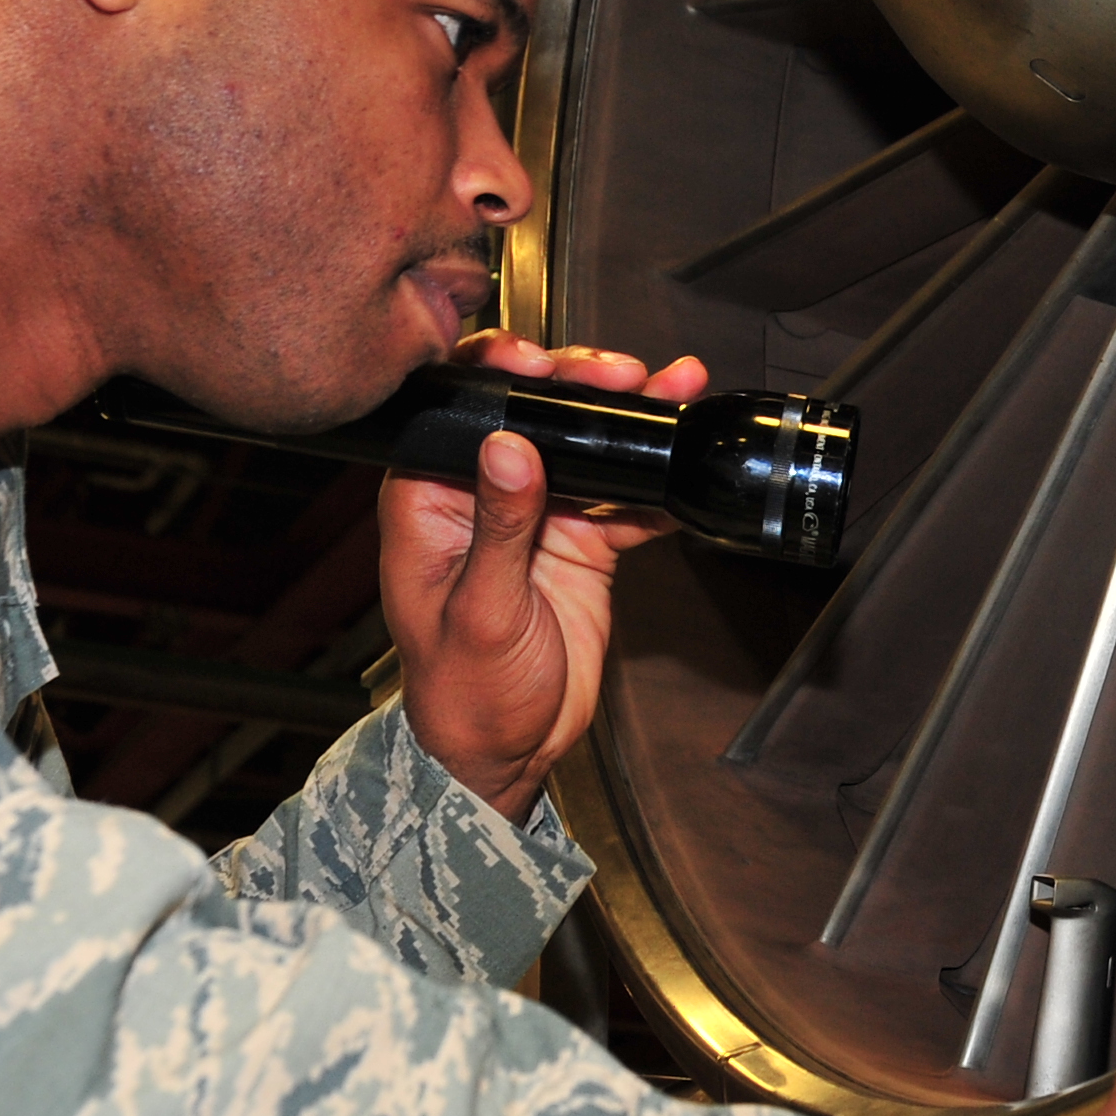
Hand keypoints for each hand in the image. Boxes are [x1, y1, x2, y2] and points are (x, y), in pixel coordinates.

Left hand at [383, 335, 706, 817]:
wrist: (505, 754)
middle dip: (582, 385)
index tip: (537, 360)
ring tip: (671, 390)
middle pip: (532, 415)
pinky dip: (657, 480)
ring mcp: (537, 516)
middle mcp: (482, 496)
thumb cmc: (460, 694)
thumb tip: (508, 446)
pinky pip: (625, 499)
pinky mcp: (581, 542)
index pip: (458, 411)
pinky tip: (686, 456)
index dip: (496, 372)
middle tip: (623, 375)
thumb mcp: (479, 611)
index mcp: (429, 499)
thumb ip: (498, 527)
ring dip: (629, 420)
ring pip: (586, 447)